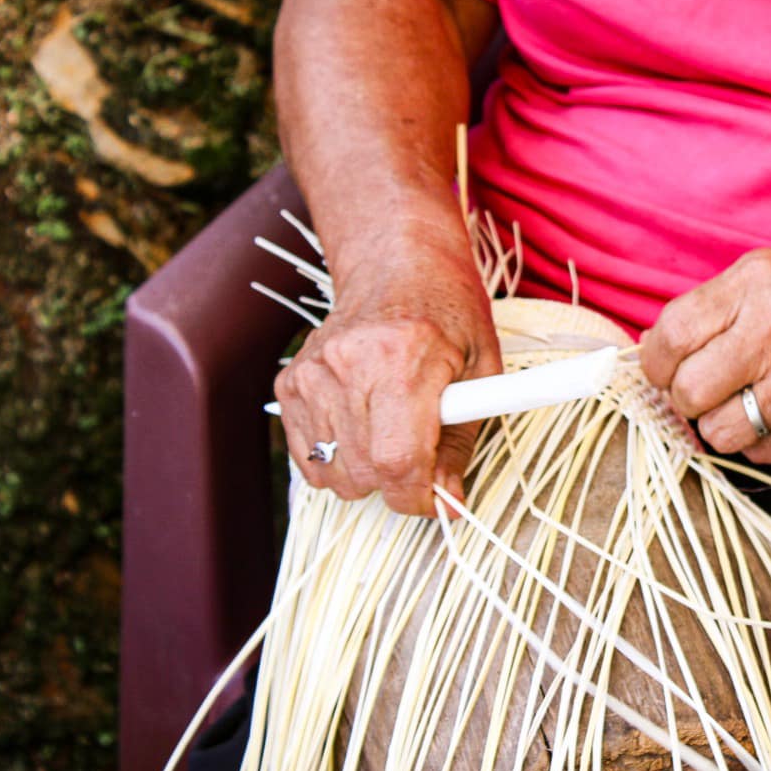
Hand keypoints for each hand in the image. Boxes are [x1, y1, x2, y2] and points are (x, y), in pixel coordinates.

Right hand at [273, 240, 500, 514]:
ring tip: (393, 432)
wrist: (395, 269)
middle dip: (400, 483)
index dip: (420, 496)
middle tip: (423, 454)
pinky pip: (309, 460)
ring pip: (335, 474)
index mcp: (403, 357)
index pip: (398, 459)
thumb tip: (447, 502)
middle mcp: (347, 364)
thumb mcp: (480, 370)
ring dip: (369, 473)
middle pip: (365, 471)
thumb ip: (460, 441)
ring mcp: (311, 375)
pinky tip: (364, 429)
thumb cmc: (447, 315)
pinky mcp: (289, 385)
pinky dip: (339, 461)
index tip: (438, 501)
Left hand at [638, 248, 770, 462]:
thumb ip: (714, 307)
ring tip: (744, 401)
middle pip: (688, 391)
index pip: (672, 335)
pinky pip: (756, 453)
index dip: (655, 360)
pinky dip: (757, 440)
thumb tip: (652, 350)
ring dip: (719, 424)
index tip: (664, 365)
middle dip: (685, 396)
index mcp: (760, 285)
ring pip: (716, 433)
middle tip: (703, 387)